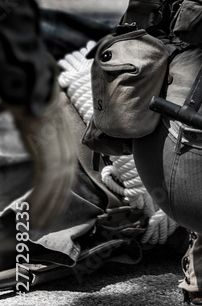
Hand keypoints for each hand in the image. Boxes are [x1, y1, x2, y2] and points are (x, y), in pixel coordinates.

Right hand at [10, 79, 76, 229]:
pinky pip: (47, 179)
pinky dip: (41, 197)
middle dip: (55, 205)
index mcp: (65, 140)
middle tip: (43, 224)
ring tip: (37, 224)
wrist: (30, 81)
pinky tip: (32, 210)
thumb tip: (44, 153)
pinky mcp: (47, 147)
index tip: (52, 210)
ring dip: (47, 206)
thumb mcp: (42, 123)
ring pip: (57, 185)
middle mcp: (66, 145)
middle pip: (65, 182)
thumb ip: (46, 139)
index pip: (68, 174)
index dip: (61, 195)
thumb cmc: (32, 100)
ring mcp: (57, 146)